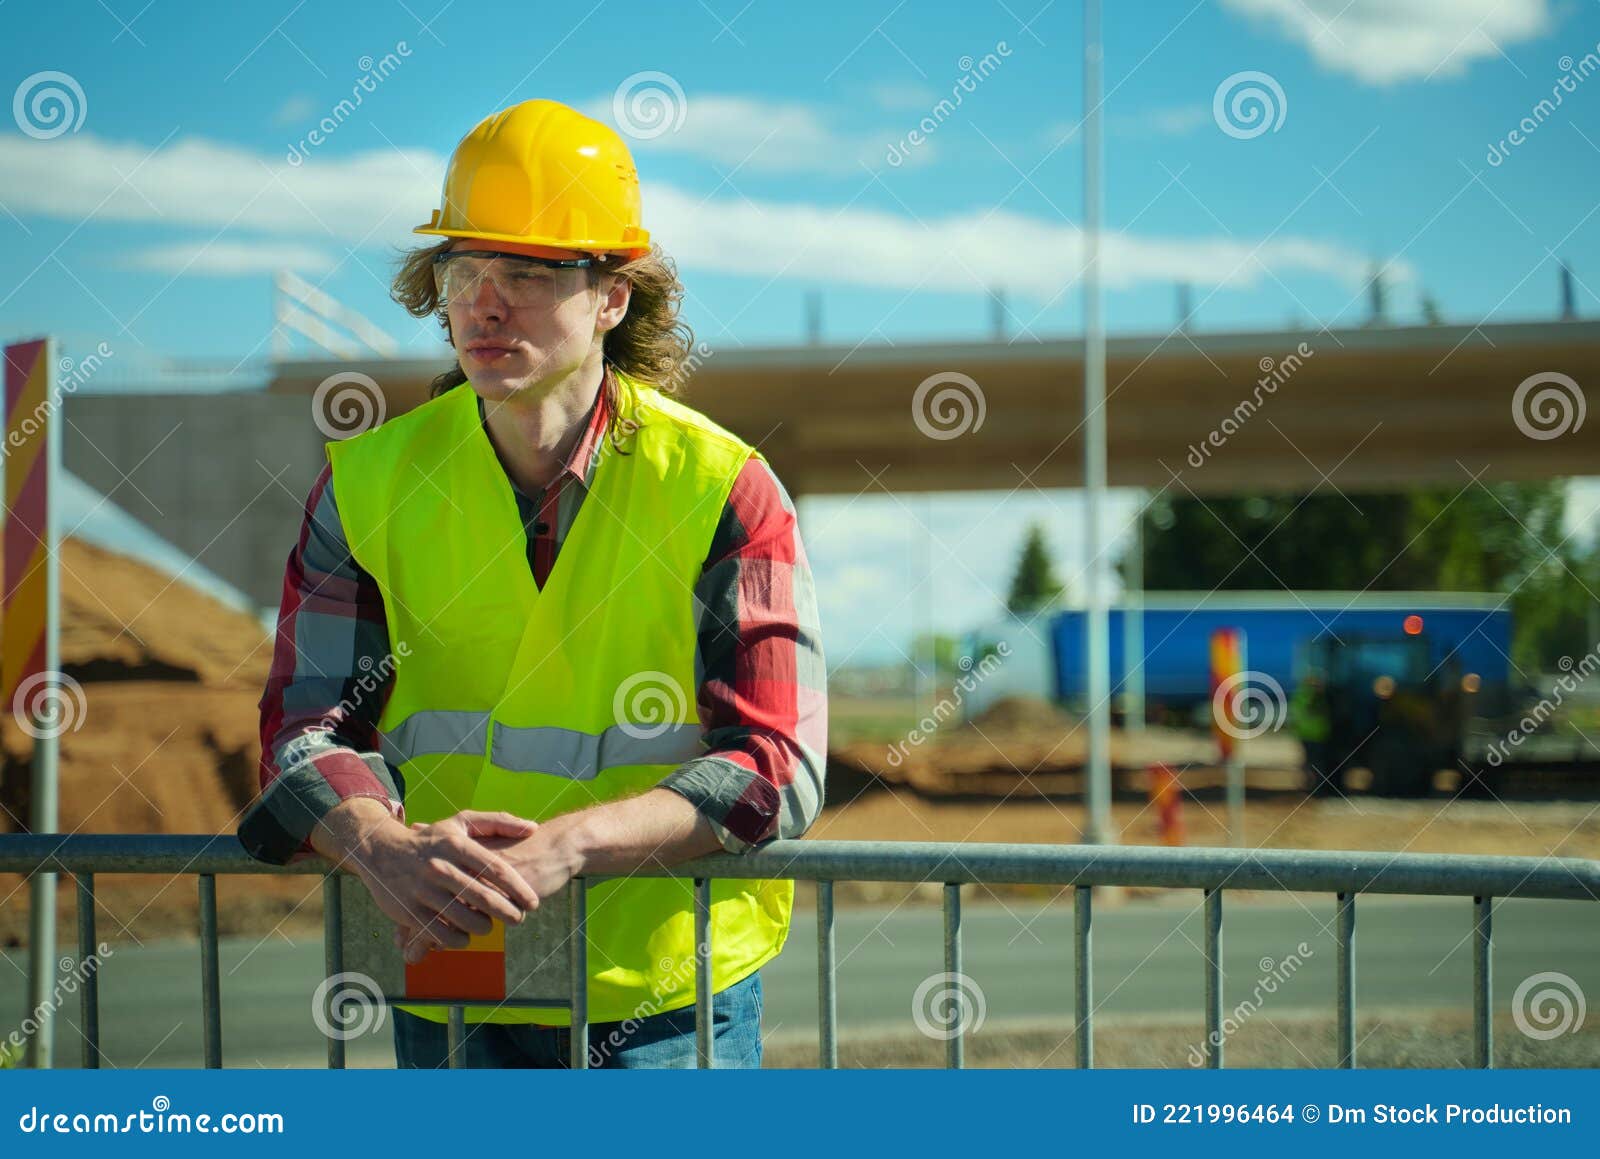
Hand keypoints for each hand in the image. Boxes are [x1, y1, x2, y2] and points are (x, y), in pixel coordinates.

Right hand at [392, 814, 585, 963]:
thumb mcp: (461, 823)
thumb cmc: (431, 839)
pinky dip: (458, 940)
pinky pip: (442, 934)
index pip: (495, 869)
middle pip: (484, 898)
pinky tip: (465, 937)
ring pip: (465, 919)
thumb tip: (533, 828)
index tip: (532, 902)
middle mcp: (440, 867)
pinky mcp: (409, 911)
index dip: (519, 889)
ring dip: (484, 927)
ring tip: (491, 926)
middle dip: (508, 913)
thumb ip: (498, 822)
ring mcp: (423, 890)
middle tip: (519, 919)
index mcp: (456, 845)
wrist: (380, 850)